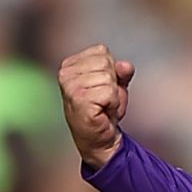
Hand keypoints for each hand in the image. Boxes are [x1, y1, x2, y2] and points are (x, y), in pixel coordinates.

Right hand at [57, 43, 134, 170]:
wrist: (101, 140)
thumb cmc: (104, 112)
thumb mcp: (115, 87)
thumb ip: (121, 72)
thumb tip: (125, 65)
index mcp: (71, 65)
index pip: (102, 51)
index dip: (111, 71)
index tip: (103, 89)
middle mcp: (66, 73)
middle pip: (106, 62)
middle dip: (113, 83)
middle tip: (104, 100)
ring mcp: (70, 86)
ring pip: (108, 77)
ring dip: (113, 95)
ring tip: (103, 107)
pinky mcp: (78, 99)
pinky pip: (109, 92)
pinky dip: (113, 104)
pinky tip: (103, 112)